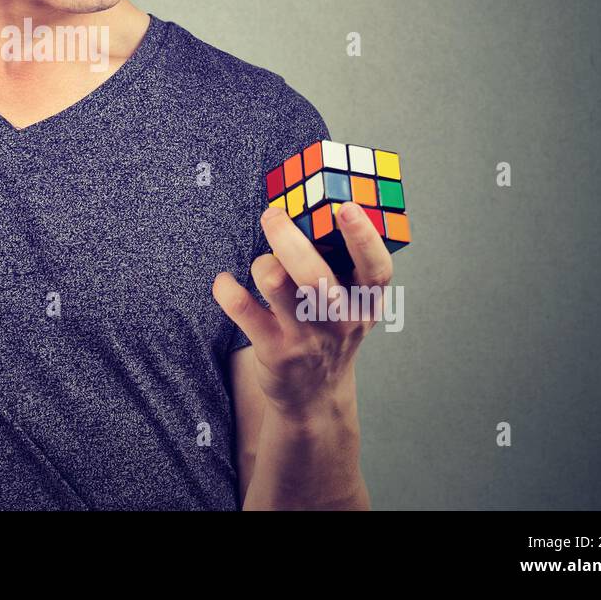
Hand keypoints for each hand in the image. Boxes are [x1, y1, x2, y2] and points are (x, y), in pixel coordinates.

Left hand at [214, 202, 393, 413]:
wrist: (314, 396)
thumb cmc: (329, 330)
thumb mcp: (349, 303)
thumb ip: (340, 263)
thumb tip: (311, 204)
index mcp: (365, 302)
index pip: (375, 269)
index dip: (364, 237)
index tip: (347, 207)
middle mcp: (340, 320)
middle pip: (316, 275)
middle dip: (289, 239)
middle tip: (271, 214)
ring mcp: (307, 338)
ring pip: (277, 286)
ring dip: (262, 263)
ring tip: (262, 262)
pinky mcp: (275, 351)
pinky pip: (242, 309)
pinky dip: (226, 288)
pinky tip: (224, 282)